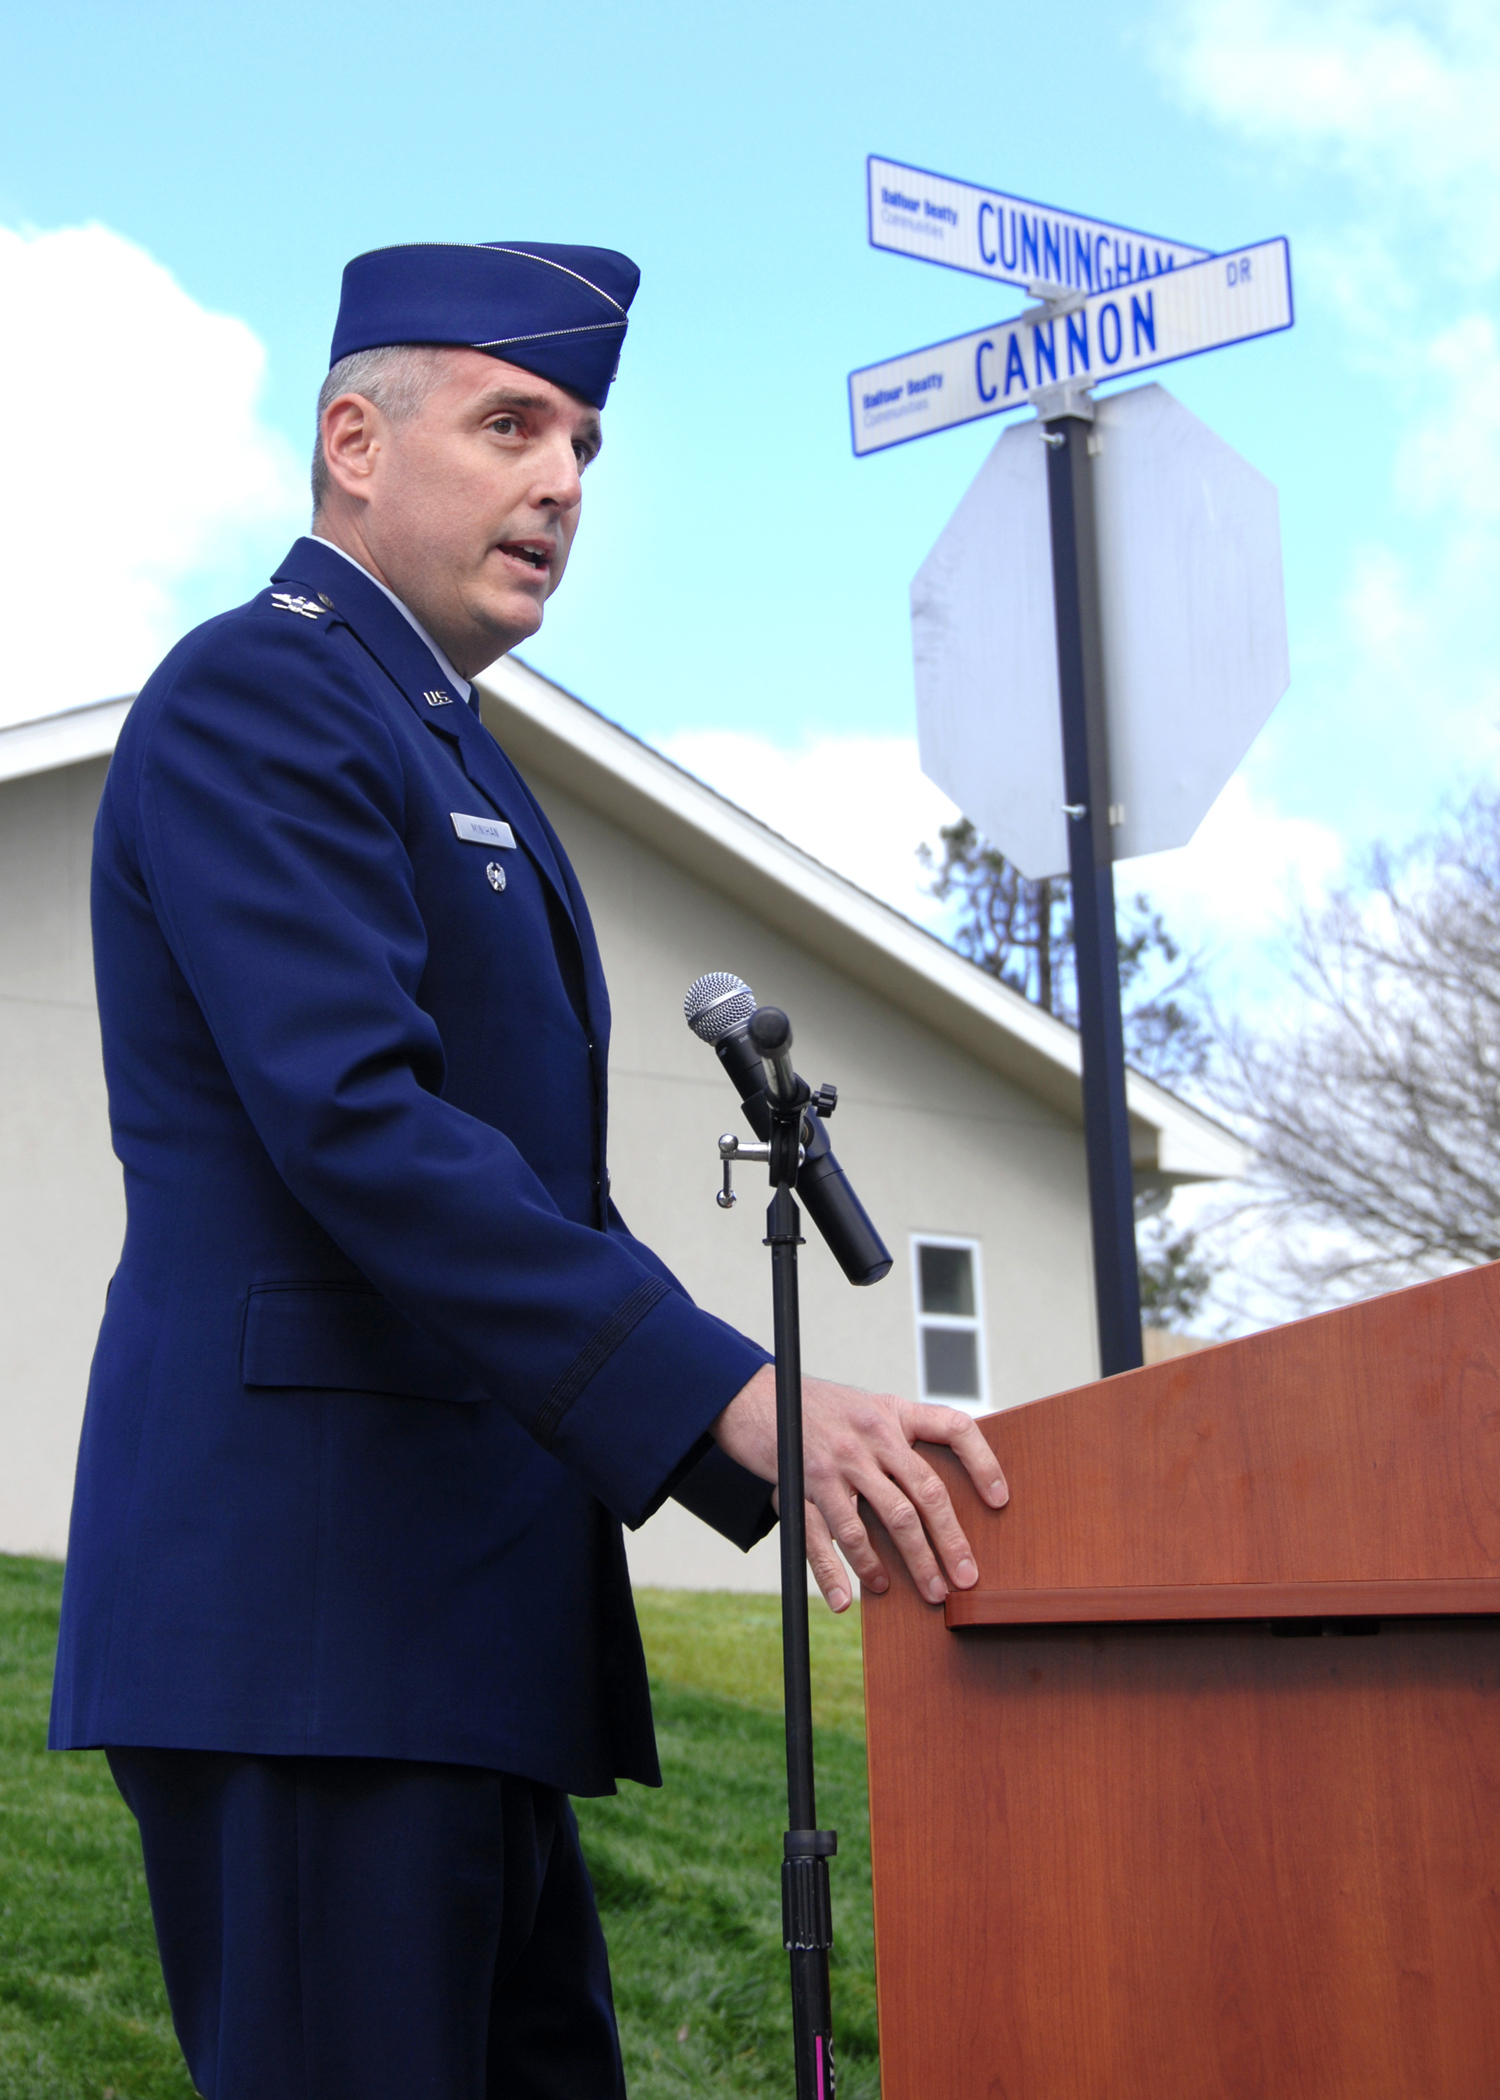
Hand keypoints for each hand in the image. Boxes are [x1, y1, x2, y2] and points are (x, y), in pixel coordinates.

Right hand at [711, 1366, 1008, 1612]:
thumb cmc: (819, 1412)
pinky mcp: (804, 1485)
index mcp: (893, 1413)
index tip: (1001, 1500)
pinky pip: (826, 1537)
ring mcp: (837, 1462)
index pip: (953, 1427)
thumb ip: (900, 1441)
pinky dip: (837, 1574)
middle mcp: (870, 1435)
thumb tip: (937, 1494)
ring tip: (927, 1593)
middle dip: (948, 1542)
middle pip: (922, 1493)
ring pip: (883, 1522)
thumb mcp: (868, 1410)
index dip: (983, 1461)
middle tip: (964, 1580)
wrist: (756, 1396)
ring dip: (907, 1564)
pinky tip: (848, 1600)